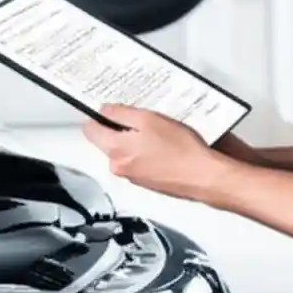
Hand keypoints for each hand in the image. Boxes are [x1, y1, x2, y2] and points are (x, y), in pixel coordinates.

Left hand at [82, 104, 224, 199]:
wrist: (202, 176)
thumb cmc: (179, 147)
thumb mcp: (148, 119)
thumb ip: (120, 113)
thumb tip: (104, 110)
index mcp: (115, 150)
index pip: (89, 130)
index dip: (98, 117)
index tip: (110, 109)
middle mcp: (118, 166)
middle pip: (107, 141)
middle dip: (120, 129)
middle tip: (143, 119)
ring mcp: (132, 176)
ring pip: (124, 151)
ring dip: (135, 141)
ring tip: (158, 133)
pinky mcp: (146, 182)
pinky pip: (138, 162)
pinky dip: (146, 153)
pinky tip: (165, 147)